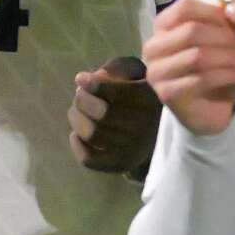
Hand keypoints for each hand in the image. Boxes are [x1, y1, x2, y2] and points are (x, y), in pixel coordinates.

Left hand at [68, 56, 161, 173]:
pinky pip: (88, 158)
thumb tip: (90, 78)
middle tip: (80, 94)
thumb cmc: (140, 92)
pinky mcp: (120, 165)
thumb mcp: (136, 72)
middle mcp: (145, 127)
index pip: (118, 93)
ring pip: (92, 134)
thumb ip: (117, 68)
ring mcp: (133, 149)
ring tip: (77, 110)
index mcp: (150, 99)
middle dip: (82, 100)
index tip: (80, 78)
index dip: (94, 85)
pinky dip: (77, 143)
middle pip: (101, 114)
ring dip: (76, 118)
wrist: (158, 130)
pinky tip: (78, 133)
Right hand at [142, 0, 234, 135]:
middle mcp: (153, 47)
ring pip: (198, 55)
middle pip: (192, 30)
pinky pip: (201, 79)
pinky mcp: (167, 93)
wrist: (205, 110)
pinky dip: (228, 75)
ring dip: (231, 57)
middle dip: (227, 37)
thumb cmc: (211, 69)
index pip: (184, 7)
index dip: (214, 12)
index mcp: (162, 27)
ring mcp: (157, 71)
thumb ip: (224, 25)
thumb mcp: (218, 42)